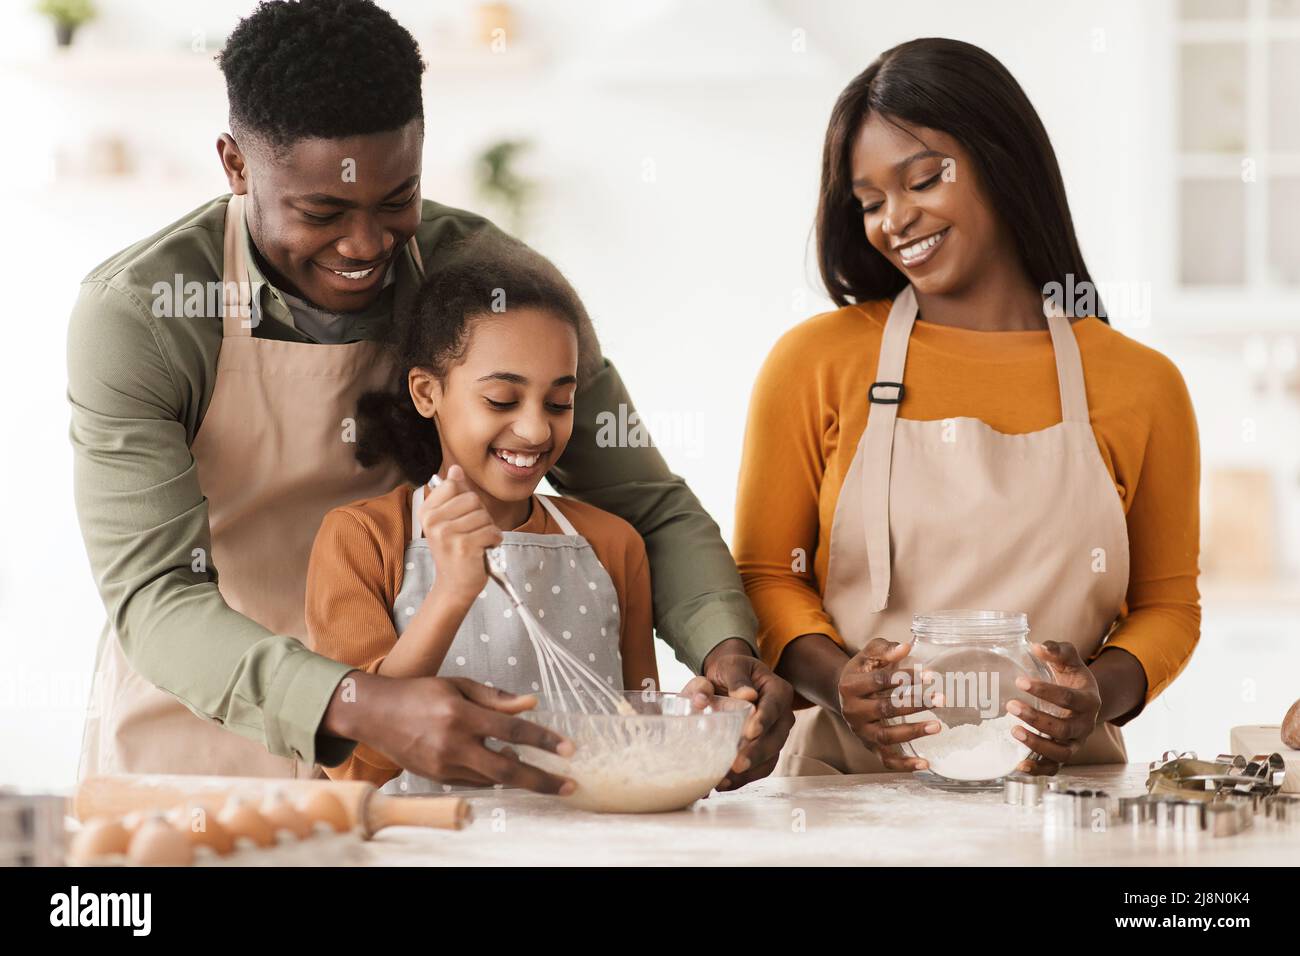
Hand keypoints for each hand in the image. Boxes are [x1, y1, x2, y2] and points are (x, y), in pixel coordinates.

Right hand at [324, 671, 577, 792]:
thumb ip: (496, 698)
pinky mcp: (438, 778)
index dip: (544, 740)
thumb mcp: (459, 685)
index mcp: (461, 715)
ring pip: (493, 778)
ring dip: (519, 776)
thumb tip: (531, 704)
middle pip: (508, 769)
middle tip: (569, 785)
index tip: (569, 749)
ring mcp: (444, 765)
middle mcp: (453, 744)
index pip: (513, 730)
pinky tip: (502, 762)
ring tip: (537, 770)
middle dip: (543, 780)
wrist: (376, 714)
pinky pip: (475, 782)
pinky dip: (494, 775)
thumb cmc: (421, 693)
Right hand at [419, 464, 501, 601]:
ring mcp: (447, 534)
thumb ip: (453, 493)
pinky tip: (483, 550)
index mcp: (427, 511)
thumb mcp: (449, 519)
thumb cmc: (455, 550)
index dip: (466, 500)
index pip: (454, 485)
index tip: (461, 517)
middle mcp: (433, 522)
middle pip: (472, 498)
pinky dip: (494, 540)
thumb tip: (456, 469)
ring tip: (477, 542)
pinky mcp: (464, 546)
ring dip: (488, 529)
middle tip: (471, 533)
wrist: (455, 584)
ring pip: (484, 515)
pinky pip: (491, 531)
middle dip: (481, 515)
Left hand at [682, 639, 794, 790]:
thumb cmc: (732, 671)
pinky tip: (725, 784)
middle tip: (736, 765)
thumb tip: (744, 694)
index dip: (764, 720)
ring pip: (771, 756)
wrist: (729, 681)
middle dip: (756, 753)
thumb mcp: (731, 666)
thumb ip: (734, 678)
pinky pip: (762, 768)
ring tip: (725, 780)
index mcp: (778, 691)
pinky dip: (745, 778)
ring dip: (750, 771)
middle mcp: (783, 715)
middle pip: (776, 737)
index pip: (774, 706)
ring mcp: (777, 735)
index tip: (749, 732)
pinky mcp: (767, 750)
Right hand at [838, 638, 942, 771]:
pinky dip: (904, 764)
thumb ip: (885, 649)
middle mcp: (852, 711)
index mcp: (850, 685)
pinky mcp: (869, 746)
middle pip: (884, 709)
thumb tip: (906, 647)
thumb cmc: (863, 670)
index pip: (880, 681)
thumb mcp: (869, 654)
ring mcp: (860, 731)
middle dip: (914, 704)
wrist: (844, 693)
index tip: (930, 675)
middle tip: (940, 699)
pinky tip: (925, 763)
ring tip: (937, 726)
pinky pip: (886, 759)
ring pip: (886, 735)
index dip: (905, 678)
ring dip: (912, 731)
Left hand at [1008, 641, 1101, 775]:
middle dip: (1037, 718)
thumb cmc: (1071, 677)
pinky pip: (1054, 768)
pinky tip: (1018, 765)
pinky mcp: (1064, 754)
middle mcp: (1085, 725)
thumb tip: (1037, 646)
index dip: (1044, 690)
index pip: (1068, 698)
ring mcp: (1075, 742)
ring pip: (1061, 752)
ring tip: (1013, 731)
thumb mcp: (1069, 660)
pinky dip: (1038, 770)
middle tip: (1011, 705)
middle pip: (1064, 728)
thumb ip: (1057, 650)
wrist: (1083, 700)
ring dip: (1037, 744)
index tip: (1020, 681)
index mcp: (1088, 701)